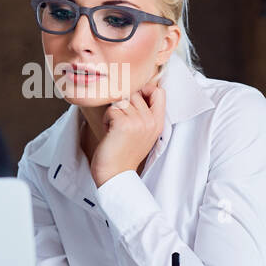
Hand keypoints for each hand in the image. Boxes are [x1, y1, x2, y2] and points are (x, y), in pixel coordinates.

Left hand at [88, 71, 165, 186]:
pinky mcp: (123, 123)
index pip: (159, 91)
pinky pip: (111, 109)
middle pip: (135, 93)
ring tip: (116, 129)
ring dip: (114, 113)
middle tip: (121, 122)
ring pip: (121, 100)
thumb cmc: (125, 154)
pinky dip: (106, 119)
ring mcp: (138, 122)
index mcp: (158, 122)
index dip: (145, 90)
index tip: (134, 101)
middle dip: (124, 104)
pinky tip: (110, 133)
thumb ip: (145, 113)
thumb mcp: (144, 133)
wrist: (115, 175)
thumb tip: (136, 91)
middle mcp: (151, 121)